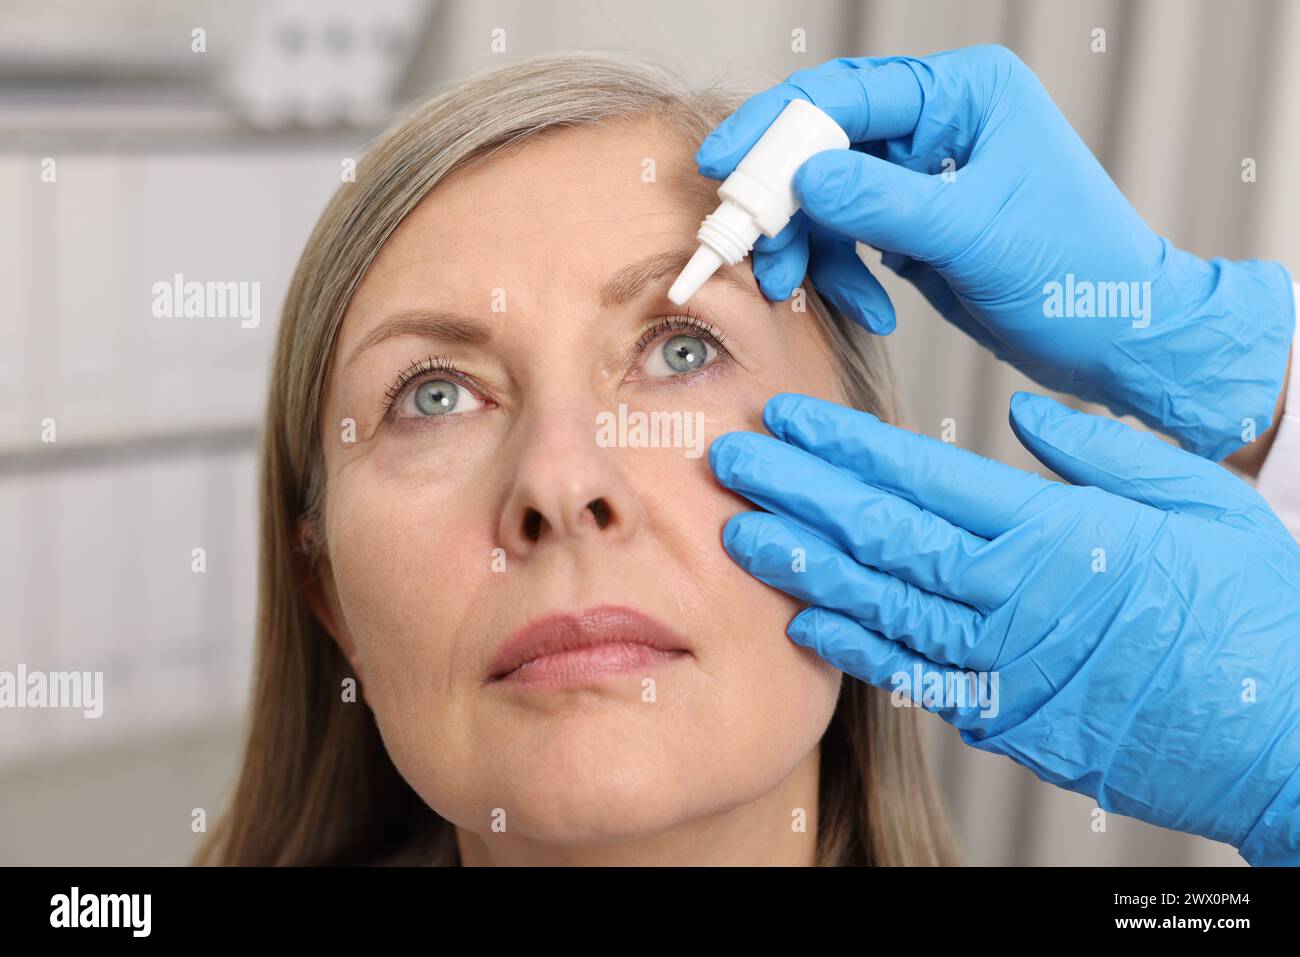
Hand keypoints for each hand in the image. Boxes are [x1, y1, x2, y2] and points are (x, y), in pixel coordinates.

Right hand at [696, 45, 1294, 461]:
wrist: (1118, 340)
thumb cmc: (1081, 275)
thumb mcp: (977, 235)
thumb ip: (885, 204)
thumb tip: (806, 181)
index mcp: (965, 96)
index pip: (848, 95)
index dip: (777, 128)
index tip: (724, 165)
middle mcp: (939, 125)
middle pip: (824, 145)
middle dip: (786, 203)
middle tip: (756, 250)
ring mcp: (923, 176)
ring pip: (828, 198)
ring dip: (809, 249)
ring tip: (798, 293)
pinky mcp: (915, 224)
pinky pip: (849, 237)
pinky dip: (843, 275)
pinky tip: (869, 311)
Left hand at [709, 391, 1299, 863]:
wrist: (1281, 736)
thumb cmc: (1255, 611)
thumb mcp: (1198, 501)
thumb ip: (1103, 453)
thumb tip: (1026, 416)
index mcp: (1053, 529)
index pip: (919, 475)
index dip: (843, 444)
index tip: (788, 416)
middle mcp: (1009, 594)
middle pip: (877, 531)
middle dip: (796, 491)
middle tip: (731, 458)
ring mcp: (998, 661)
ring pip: (877, 602)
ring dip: (801, 564)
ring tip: (740, 531)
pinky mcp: (1002, 715)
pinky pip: (910, 676)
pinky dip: (853, 649)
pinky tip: (803, 623)